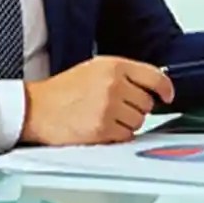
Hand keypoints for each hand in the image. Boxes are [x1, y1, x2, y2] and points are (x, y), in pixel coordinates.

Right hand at [20, 56, 174, 145]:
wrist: (35, 108)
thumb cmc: (63, 90)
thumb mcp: (95, 68)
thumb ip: (124, 74)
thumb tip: (153, 87)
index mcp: (114, 66)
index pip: (155, 77)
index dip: (165, 89)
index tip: (167, 96)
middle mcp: (113, 85)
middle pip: (147, 103)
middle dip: (135, 107)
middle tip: (115, 106)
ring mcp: (108, 108)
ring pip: (139, 121)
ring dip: (127, 122)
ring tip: (104, 116)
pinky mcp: (102, 129)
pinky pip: (126, 136)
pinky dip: (117, 135)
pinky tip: (100, 127)